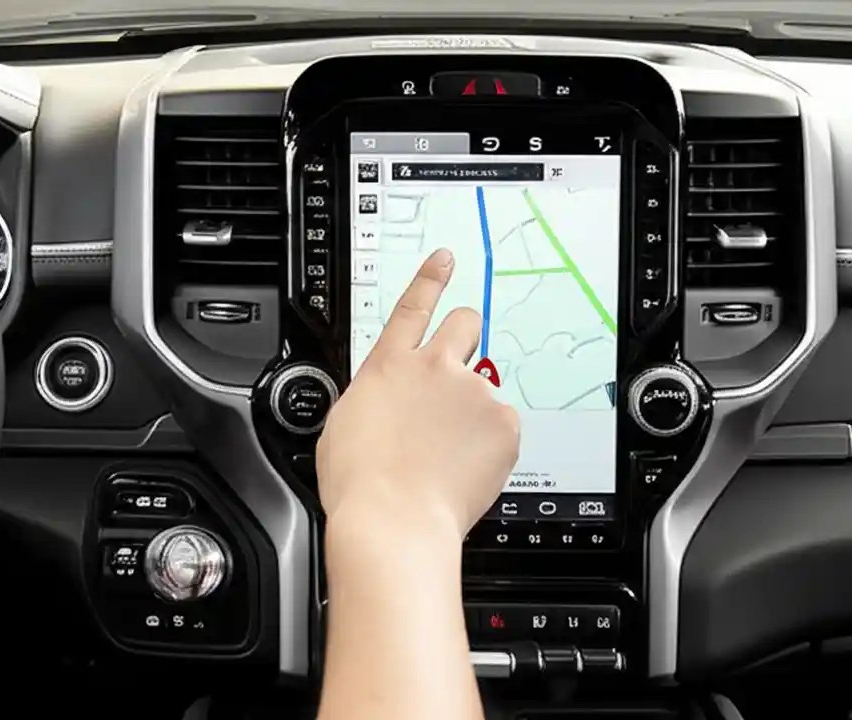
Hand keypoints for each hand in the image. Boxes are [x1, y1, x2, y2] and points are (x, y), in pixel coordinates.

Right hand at [317, 248, 520, 546]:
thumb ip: (376, 395)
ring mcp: (473, 392)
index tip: (446, 259)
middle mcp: (435, 367)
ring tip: (447, 454)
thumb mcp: (347, 422)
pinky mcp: (504, 422)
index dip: (432, 277)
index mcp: (389, 364)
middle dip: (466, 335)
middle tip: (458, 370)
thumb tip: (389, 399)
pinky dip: (489, 444)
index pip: (414, 305)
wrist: (393, 519)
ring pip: (484, 387)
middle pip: (467, 323)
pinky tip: (462, 469)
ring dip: (472, 411)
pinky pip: (502, 425)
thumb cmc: (360, 482)